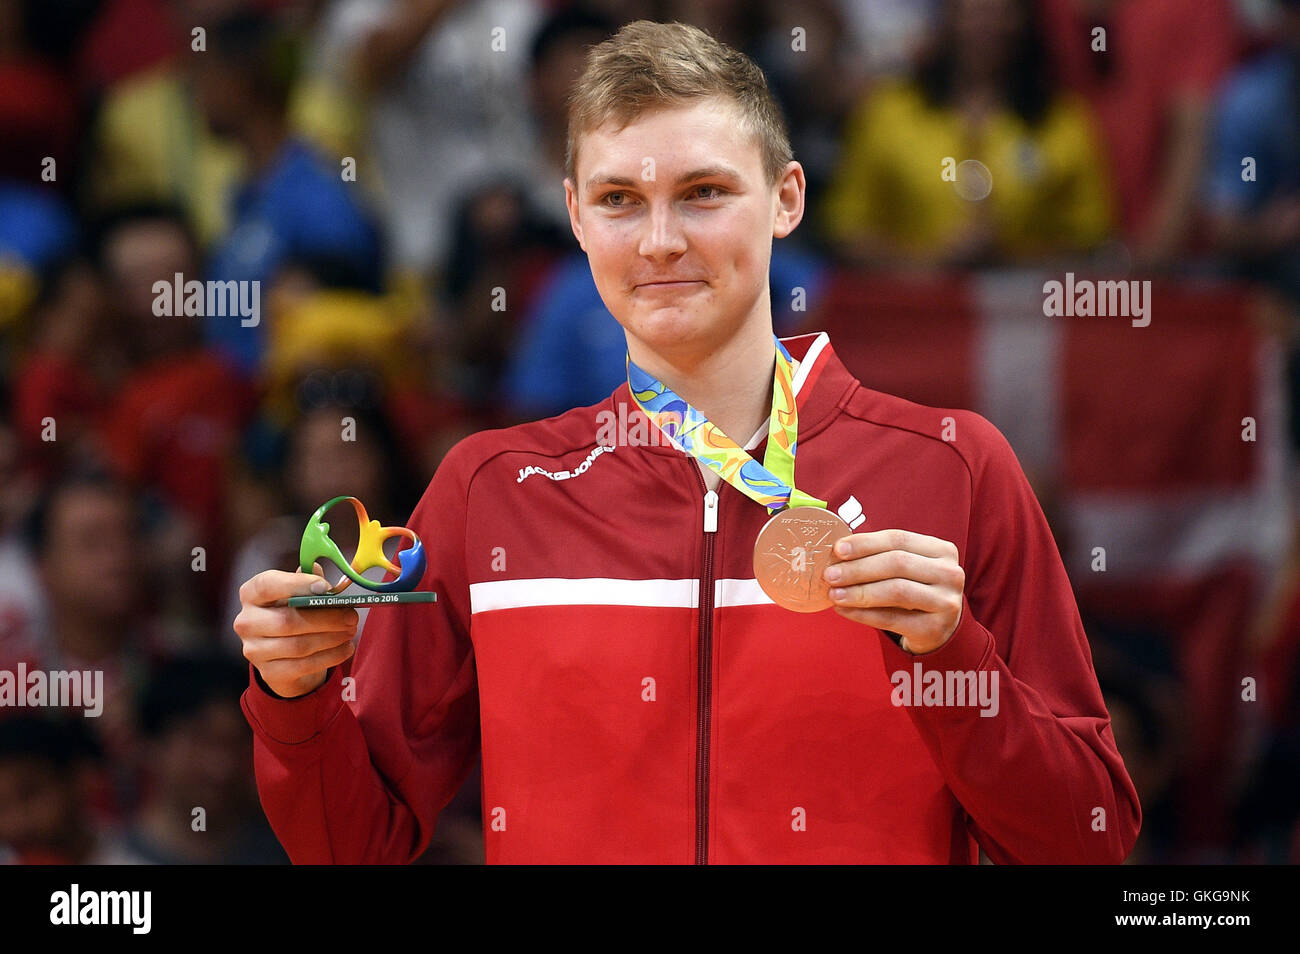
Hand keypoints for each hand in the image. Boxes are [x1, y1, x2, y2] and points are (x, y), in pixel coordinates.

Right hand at [233, 562, 359, 697]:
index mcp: (251, 594)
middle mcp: (246, 622)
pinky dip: (331, 656)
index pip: (267, 585)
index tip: (326, 587)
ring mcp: (254, 650)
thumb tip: (317, 568)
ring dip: (332, 638)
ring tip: (351, 631)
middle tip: (352, 616)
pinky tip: (346, 647)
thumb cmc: (293, 614)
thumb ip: (307, 579)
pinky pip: (305, 665)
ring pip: (299, 645)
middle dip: (326, 618)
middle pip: (288, 621)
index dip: (297, 584)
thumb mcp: (297, 593)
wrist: (284, 656)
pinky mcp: (269, 673)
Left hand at [823, 530, 964, 653]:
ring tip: (834, 594)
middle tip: (830, 575)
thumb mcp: (907, 568)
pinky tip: (843, 610)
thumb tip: (837, 552)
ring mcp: (946, 602)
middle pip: (897, 563)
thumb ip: (879, 556)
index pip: (898, 539)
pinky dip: (863, 614)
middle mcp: (949, 573)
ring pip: (896, 591)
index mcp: (942, 550)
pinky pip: (891, 619)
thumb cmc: (915, 590)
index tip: (837, 549)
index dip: (865, 543)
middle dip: (858, 568)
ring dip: (859, 592)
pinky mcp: (935, 628)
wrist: (939, 629)